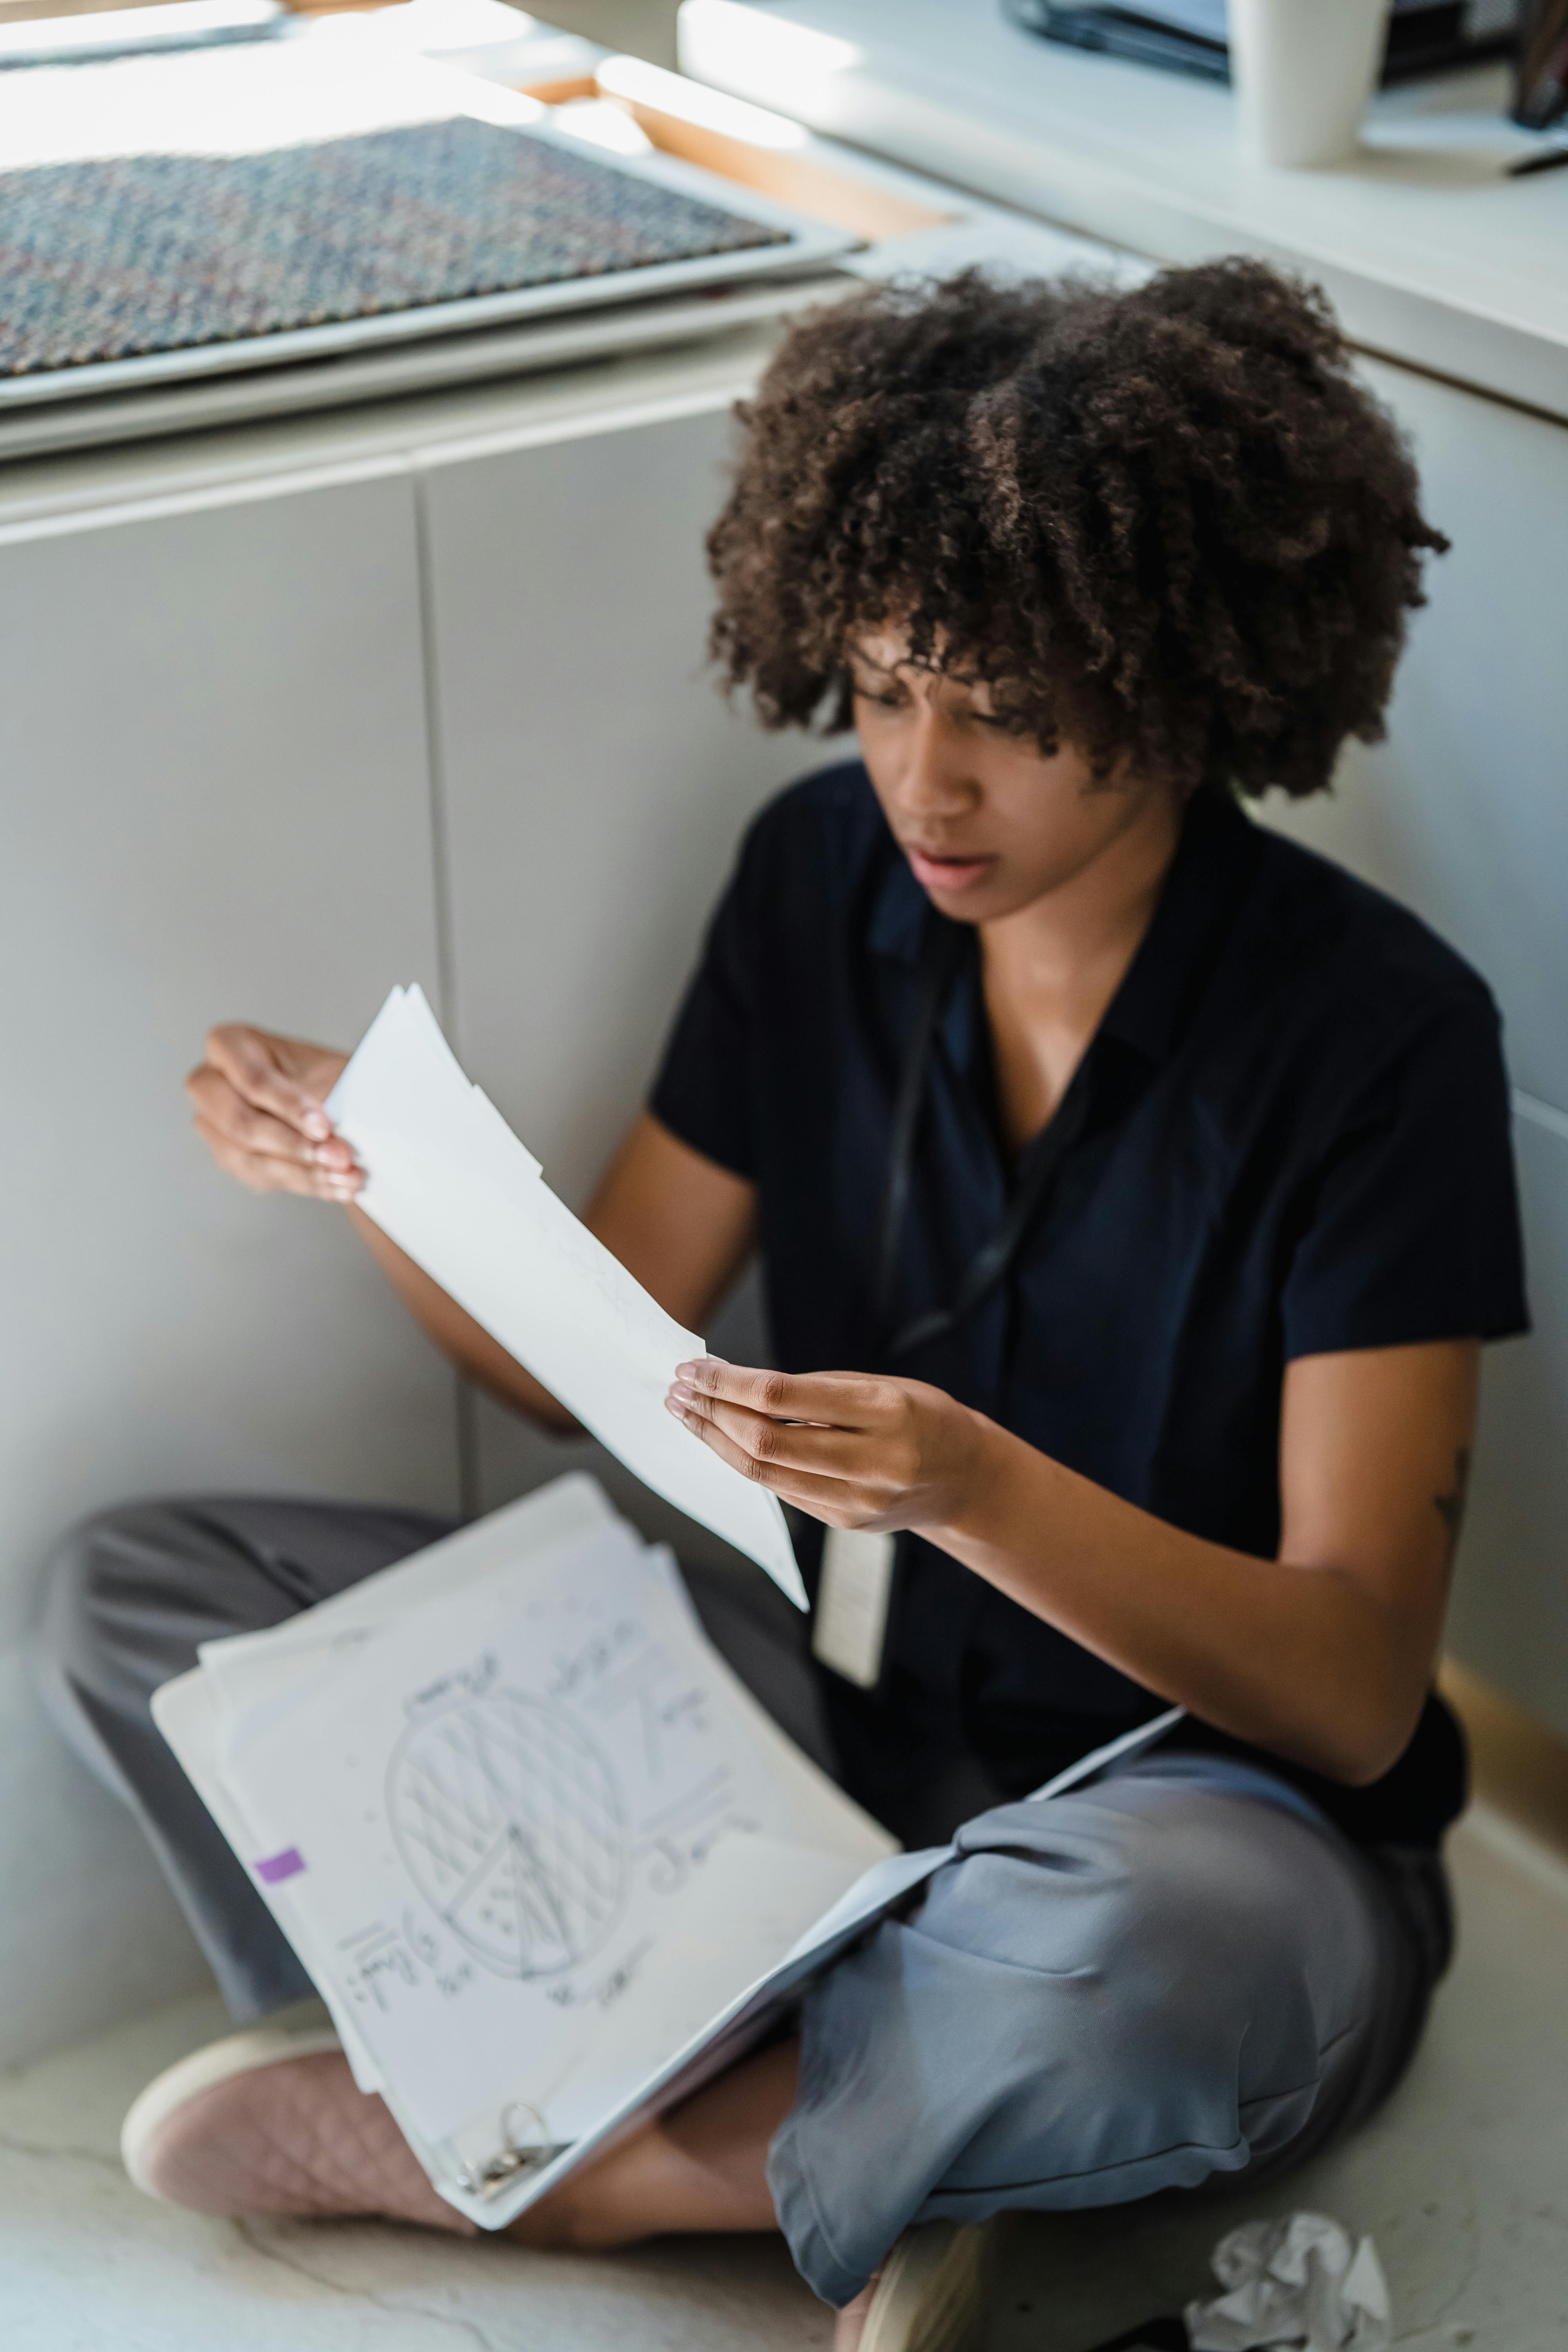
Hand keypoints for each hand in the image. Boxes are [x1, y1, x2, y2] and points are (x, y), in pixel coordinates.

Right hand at [186, 1024, 362, 1201]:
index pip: (252, 1078)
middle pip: (241, 1123)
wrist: (337, 1102)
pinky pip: (260, 1177)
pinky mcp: (229, 1157)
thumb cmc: (328, 1077)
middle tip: (339, 1157)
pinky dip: (304, 1181)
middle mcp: (210, 1083)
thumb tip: (332, 1136)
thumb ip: (324, 1100)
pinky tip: (337, 1184)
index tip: (324, 1127)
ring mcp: (213, 1124)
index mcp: (229, 1045)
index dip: (289, 1105)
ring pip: (249, 1158)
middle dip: (294, 1145)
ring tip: (346, 1176)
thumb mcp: (330, 1074)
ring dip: (304, 1171)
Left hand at [665, 1358, 986, 1533]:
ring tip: (687, 1413)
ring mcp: (857, 1498)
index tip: (696, 1368)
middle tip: (679, 1389)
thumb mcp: (880, 1385)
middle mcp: (873, 1460)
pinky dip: (743, 1462)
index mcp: (885, 1410)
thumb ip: (813, 1390)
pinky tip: (722, 1439)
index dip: (728, 1382)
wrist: (964, 1478)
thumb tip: (735, 1385)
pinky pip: (780, 1489)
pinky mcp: (843, 1520)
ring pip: (764, 1471)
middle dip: (712, 1412)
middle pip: (765, 1440)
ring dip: (715, 1440)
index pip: (782, 1397)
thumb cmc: (920, 1417)